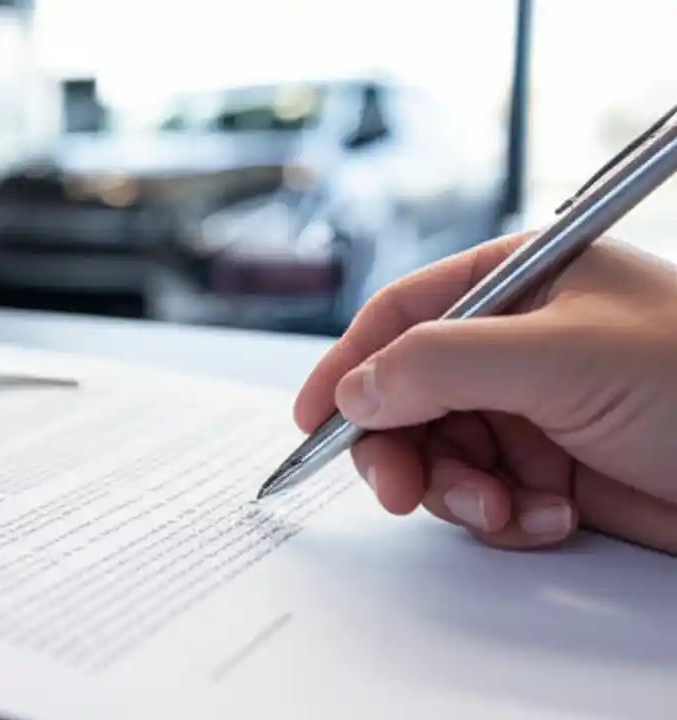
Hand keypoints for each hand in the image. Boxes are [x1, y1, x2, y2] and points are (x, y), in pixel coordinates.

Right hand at [295, 234, 676, 553]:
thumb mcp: (557, 355)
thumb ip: (440, 365)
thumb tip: (354, 388)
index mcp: (518, 282)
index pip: (403, 314)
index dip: (349, 365)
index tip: (311, 418)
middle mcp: (518, 341)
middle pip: (409, 394)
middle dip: (403, 447)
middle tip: (400, 490)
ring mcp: (537, 406)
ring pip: (443, 452)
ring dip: (460, 491)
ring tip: (506, 508)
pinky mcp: (556, 466)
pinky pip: (489, 493)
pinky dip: (506, 515)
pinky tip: (552, 516)